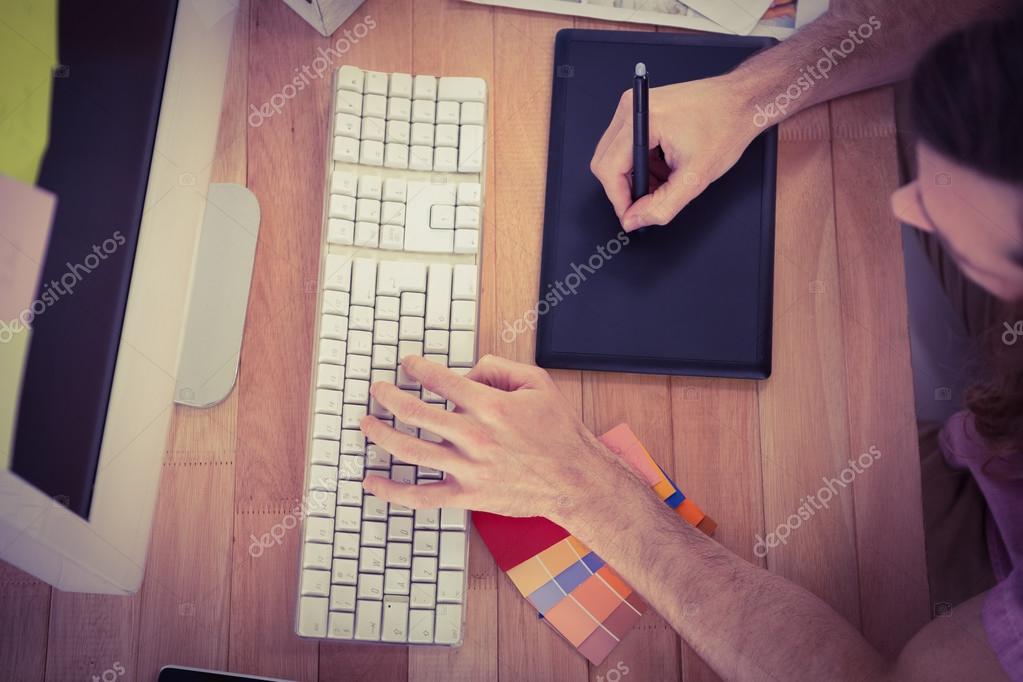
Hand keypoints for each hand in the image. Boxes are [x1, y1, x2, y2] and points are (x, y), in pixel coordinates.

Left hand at [358, 355, 623, 524]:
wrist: (575, 480)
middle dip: (388, 396)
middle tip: (377, 389)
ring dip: (380, 433)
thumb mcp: (537, 384)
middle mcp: (473, 435)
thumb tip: (468, 371)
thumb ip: (499, 368)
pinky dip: (391, 490)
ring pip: (409, 449)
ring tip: (366, 423)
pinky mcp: (467, 495)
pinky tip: (371, 482)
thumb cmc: (559, 432)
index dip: (417, 368)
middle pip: (413, 411)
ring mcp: (467, 468)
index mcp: (489, 405)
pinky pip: (421, 495)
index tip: (407, 365)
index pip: (439, 379)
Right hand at [590, 74, 760, 230]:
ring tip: (665, 180)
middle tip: (650, 201)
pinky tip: (665, 167)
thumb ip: (661, 206)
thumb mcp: (695, 177)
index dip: (619, 199)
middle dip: (626, 188)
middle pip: (605, 162)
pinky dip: (641, 164)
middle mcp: (632, 107)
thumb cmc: (726, 126)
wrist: (741, 102)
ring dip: (636, 177)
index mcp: (643, 118)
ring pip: (614, 156)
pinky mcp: (640, 110)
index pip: (608, 168)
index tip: (631, 216)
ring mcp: (635, 107)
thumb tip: (635, 219)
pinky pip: (625, 146)